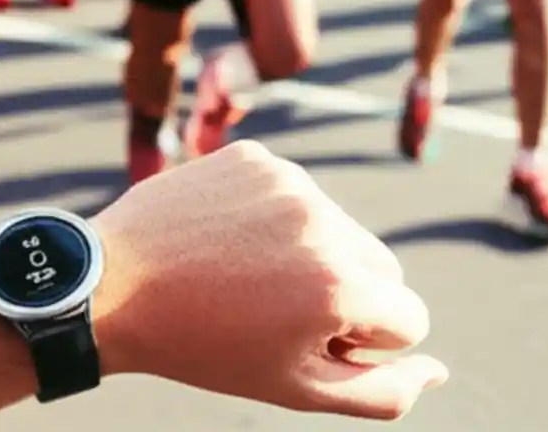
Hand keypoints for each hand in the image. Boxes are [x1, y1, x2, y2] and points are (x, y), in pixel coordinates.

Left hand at [91, 141, 447, 420]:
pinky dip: (274, 218)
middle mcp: (325, 223)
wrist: (111, 286)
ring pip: (339, 227)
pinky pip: (295, 193)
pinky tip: (227, 240)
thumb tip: (437, 369)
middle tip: (278, 312)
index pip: (409, 319)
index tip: (310, 342)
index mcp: (342, 286)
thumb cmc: (203, 346)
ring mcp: (290, 182)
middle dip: (348, 293)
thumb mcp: (293, 387)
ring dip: (313, 252)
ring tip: (245, 276)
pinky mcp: (257, 156)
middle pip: (384, 267)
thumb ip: (381, 391)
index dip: (363, 342)